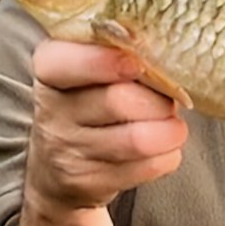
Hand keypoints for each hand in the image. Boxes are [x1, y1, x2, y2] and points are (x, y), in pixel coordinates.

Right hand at [24, 39, 188, 215]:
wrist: (56, 169)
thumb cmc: (87, 102)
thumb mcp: (86, 68)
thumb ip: (115, 50)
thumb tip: (161, 43)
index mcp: (50, 69)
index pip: (65, 62)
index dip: (105, 61)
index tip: (136, 62)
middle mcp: (52, 110)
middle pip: (119, 101)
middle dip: (159, 99)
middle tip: (173, 97)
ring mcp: (68, 150)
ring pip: (137, 140)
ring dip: (169, 130)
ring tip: (174, 124)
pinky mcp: (88, 182)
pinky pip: (144, 168)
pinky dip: (167, 156)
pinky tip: (164, 147)